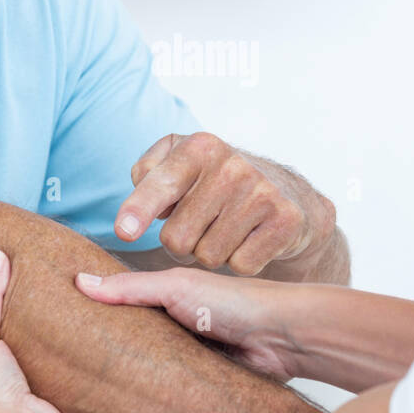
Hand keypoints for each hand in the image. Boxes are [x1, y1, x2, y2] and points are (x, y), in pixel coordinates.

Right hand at [76, 266, 301, 380]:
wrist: (280, 337)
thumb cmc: (234, 302)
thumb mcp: (175, 287)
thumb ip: (130, 286)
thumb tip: (80, 281)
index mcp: (168, 296)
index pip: (123, 302)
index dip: (95, 310)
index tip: (60, 318)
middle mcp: (176, 322)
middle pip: (133, 335)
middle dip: (110, 345)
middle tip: (70, 360)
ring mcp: (188, 351)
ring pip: (150, 362)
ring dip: (132, 369)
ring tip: (93, 383)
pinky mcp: (201, 377)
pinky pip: (170, 385)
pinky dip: (156, 389)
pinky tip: (133, 399)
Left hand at [114, 132, 335, 275]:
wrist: (289, 193)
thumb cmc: (217, 180)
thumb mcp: (179, 160)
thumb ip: (148, 171)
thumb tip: (138, 201)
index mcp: (200, 147)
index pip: (161, 184)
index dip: (139, 209)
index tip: (124, 232)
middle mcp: (232, 166)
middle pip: (177, 238)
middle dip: (180, 242)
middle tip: (198, 226)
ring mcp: (261, 192)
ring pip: (208, 256)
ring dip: (209, 253)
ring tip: (225, 230)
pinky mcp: (285, 219)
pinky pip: (241, 265)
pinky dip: (239, 261)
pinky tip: (248, 240)